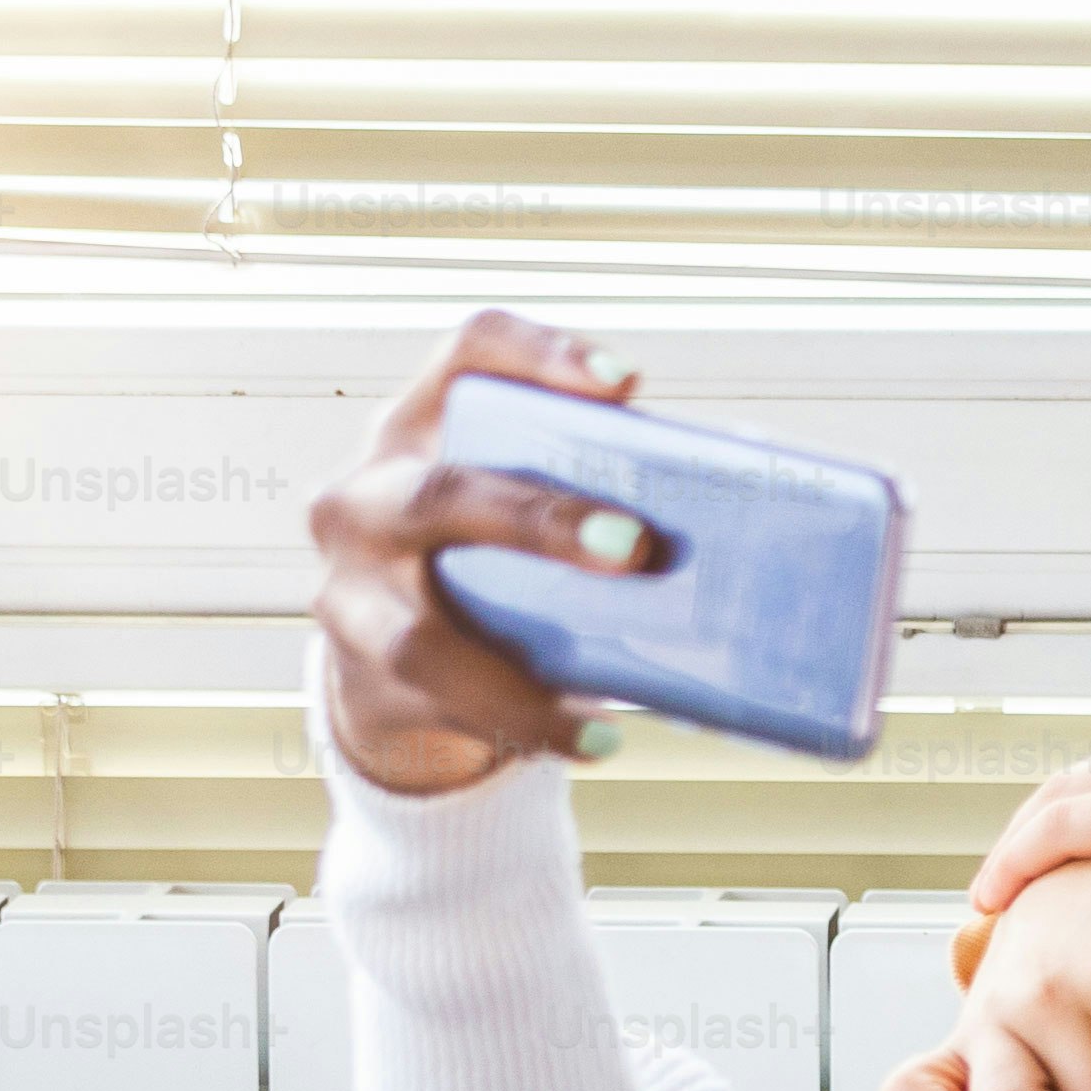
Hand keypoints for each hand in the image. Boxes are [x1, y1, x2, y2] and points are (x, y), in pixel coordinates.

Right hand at [309, 310, 656, 795]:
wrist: (393, 664)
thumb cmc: (487, 561)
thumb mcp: (520, 507)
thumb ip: (589, 493)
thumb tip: (739, 514)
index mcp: (420, 426)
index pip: (470, 354)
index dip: (540, 355)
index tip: (625, 383)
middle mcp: (367, 495)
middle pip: (442, 494)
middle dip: (540, 522)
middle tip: (637, 546)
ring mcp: (350, 588)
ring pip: (422, 634)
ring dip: (520, 674)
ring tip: (611, 704)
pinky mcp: (362, 671)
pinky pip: (444, 704)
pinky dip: (526, 723)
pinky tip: (593, 737)